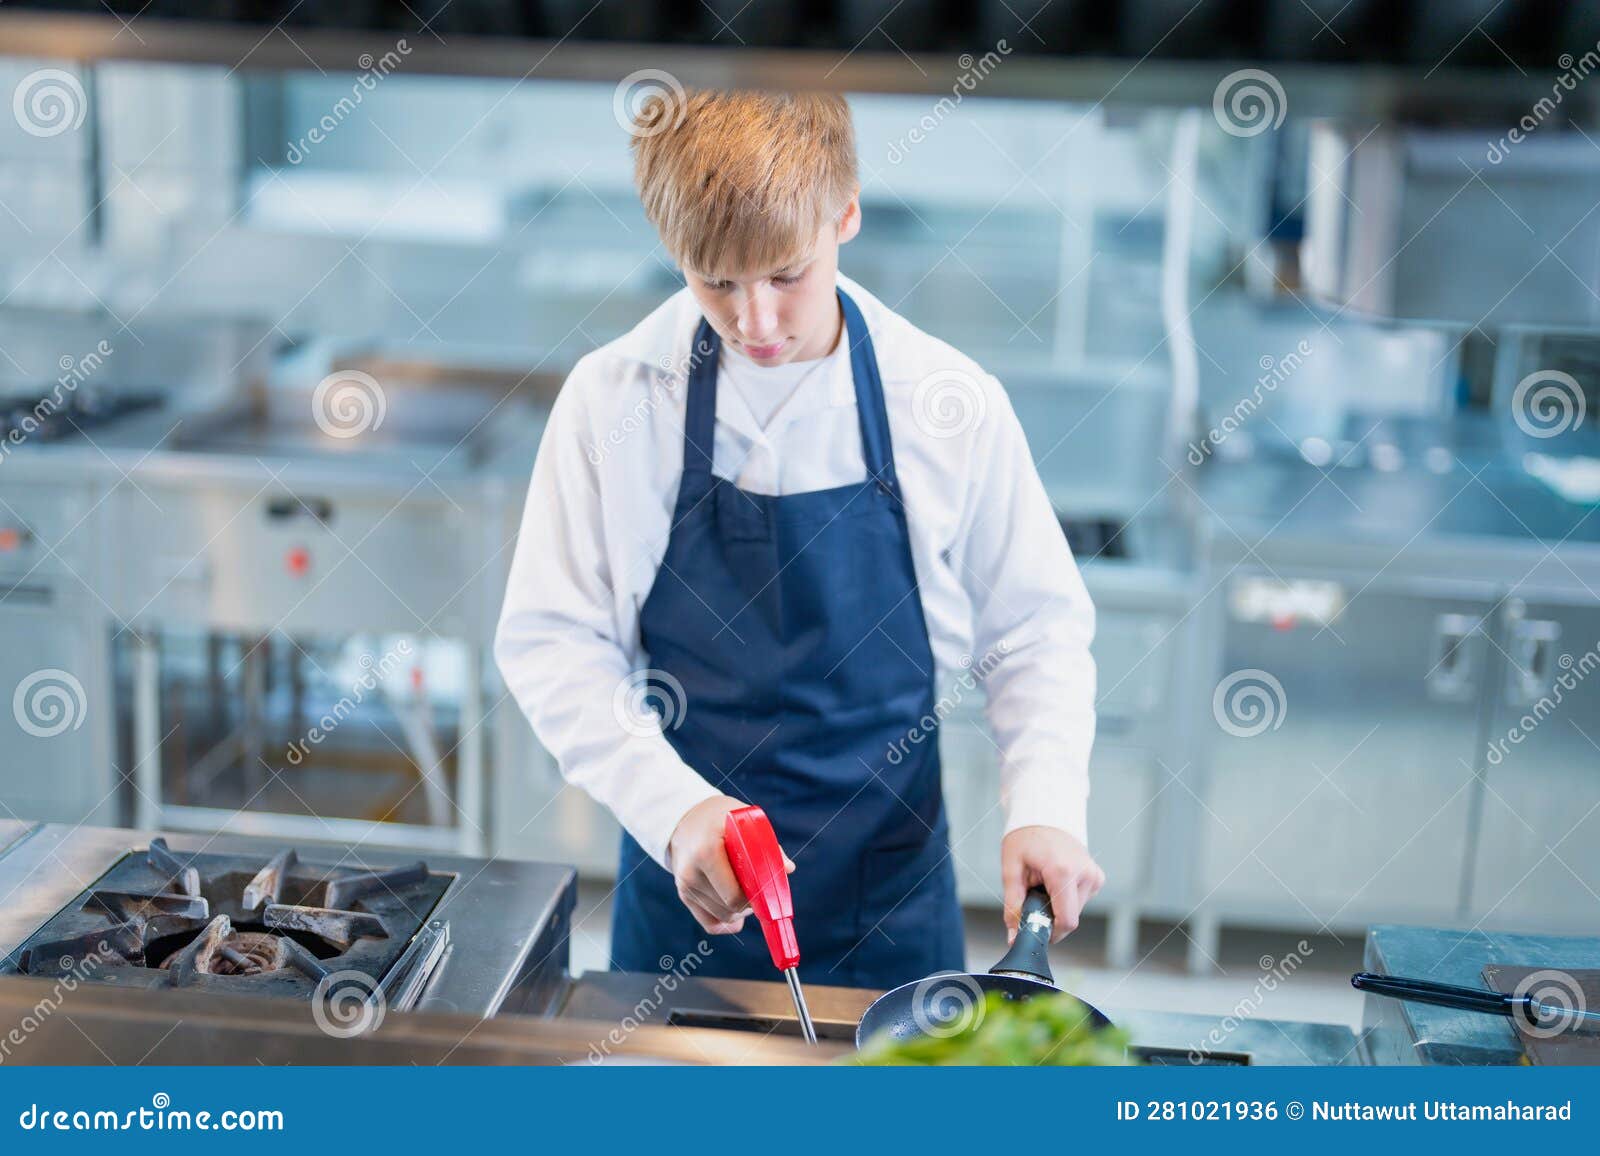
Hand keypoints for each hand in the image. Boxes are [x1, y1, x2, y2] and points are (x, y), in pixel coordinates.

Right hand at [666, 794, 794, 934]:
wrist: (685, 818)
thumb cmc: (720, 819)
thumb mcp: (744, 822)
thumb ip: (767, 846)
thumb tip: (788, 869)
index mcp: (707, 853)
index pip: (735, 896)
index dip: (756, 896)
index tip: (765, 885)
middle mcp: (691, 873)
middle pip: (729, 909)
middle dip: (750, 904)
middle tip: (758, 887)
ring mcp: (685, 887)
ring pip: (722, 917)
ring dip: (740, 911)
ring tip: (746, 890)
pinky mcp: (684, 895)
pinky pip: (711, 924)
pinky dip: (727, 922)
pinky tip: (737, 912)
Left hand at [1000, 826, 1104, 944]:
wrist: (1044, 814)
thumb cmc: (1026, 838)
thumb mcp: (1011, 870)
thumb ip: (1013, 906)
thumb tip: (1014, 937)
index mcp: (1064, 872)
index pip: (1066, 921)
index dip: (1050, 933)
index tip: (1034, 931)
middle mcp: (1085, 875)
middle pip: (1070, 918)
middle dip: (1050, 917)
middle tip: (1032, 899)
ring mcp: (1094, 876)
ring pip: (1075, 911)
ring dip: (1057, 907)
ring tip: (1043, 885)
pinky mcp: (1097, 877)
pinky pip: (1079, 901)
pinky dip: (1065, 898)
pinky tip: (1054, 882)